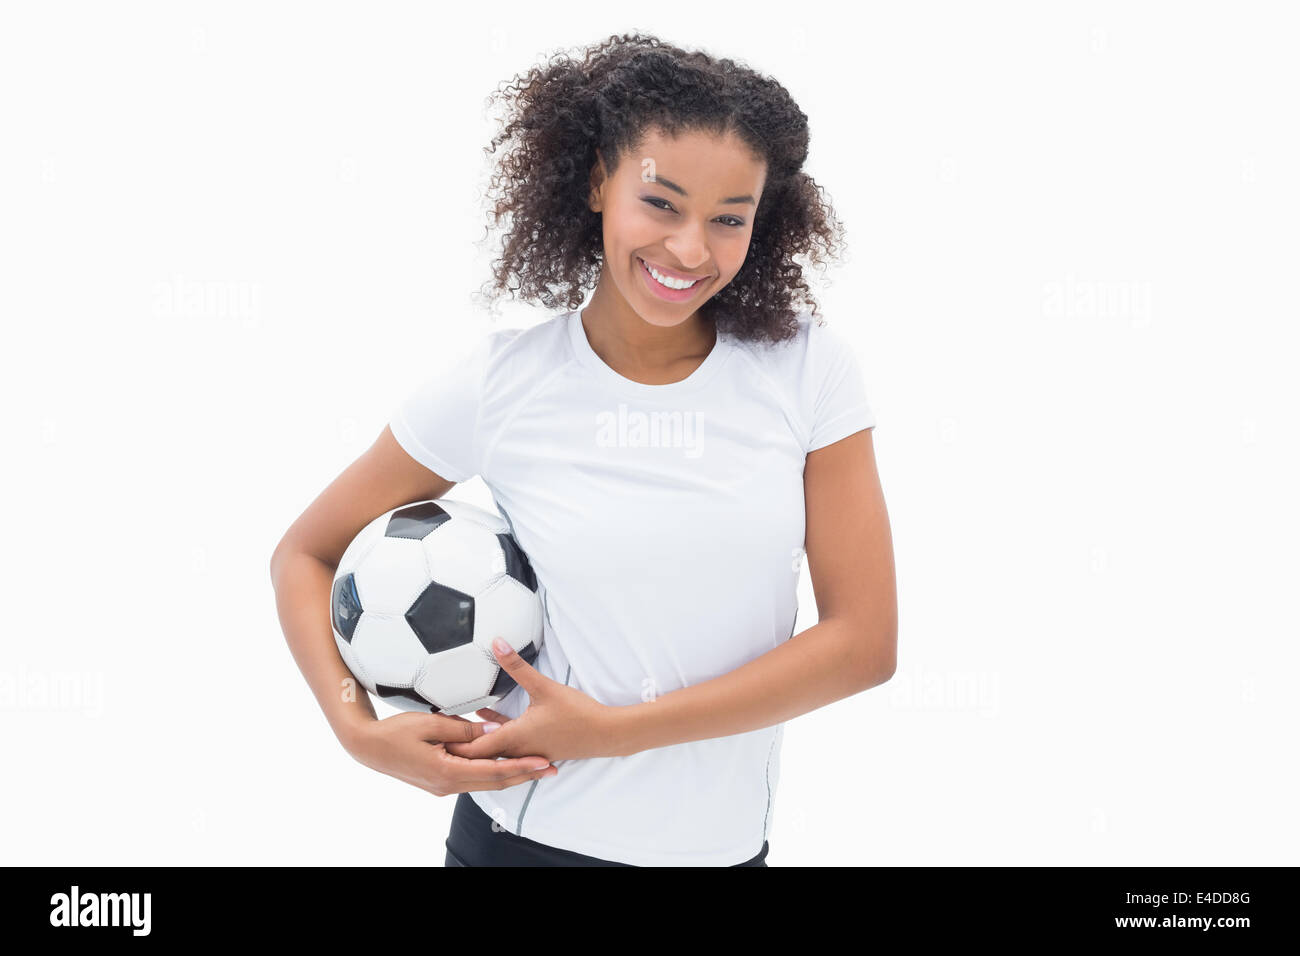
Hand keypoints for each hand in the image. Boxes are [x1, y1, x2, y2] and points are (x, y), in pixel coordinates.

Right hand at [345, 709, 557, 796]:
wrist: (368, 748)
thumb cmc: (396, 732)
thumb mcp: (431, 724)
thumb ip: (463, 729)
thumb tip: (492, 731)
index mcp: (448, 772)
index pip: (495, 771)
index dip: (522, 767)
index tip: (544, 762)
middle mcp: (448, 785)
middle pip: (496, 781)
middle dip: (525, 775)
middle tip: (552, 768)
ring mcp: (444, 786)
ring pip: (486, 781)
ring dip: (511, 774)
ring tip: (536, 766)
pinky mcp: (440, 781)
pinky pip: (473, 778)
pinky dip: (492, 771)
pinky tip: (505, 763)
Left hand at [443, 637, 623, 762]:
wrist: (605, 734)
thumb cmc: (576, 714)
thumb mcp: (543, 686)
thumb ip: (517, 666)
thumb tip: (497, 643)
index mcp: (512, 739)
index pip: (471, 748)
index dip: (449, 743)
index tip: (429, 736)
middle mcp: (516, 751)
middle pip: (477, 754)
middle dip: (456, 743)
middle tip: (431, 732)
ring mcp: (526, 753)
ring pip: (492, 750)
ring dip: (474, 739)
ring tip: (453, 725)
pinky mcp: (535, 749)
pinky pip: (507, 744)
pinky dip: (493, 733)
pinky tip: (485, 716)